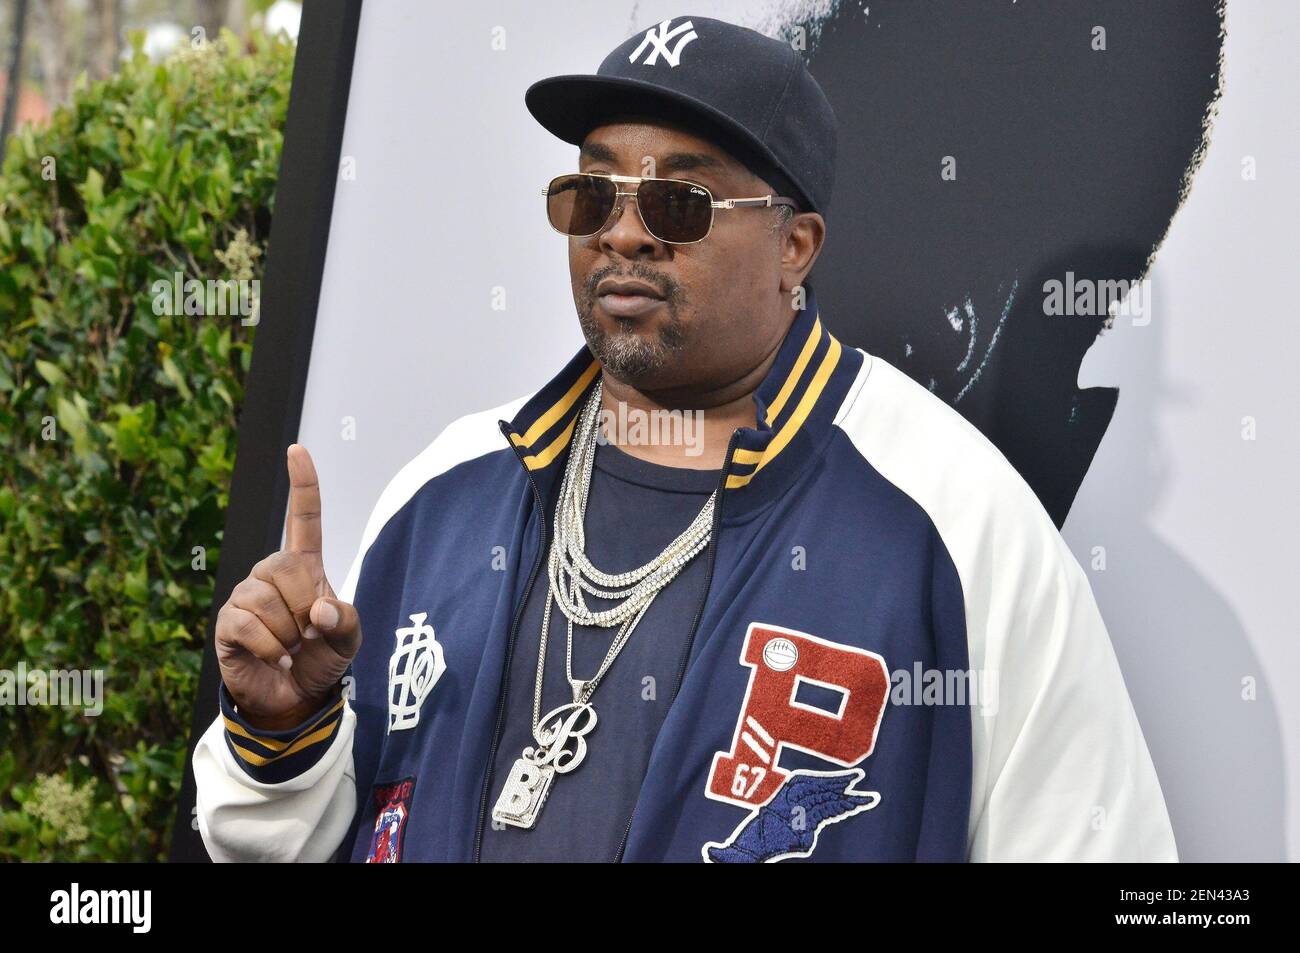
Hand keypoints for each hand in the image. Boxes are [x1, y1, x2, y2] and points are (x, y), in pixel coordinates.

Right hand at [214, 444, 362, 730]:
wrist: (295, 699)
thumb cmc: (322, 658)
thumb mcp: (349, 639)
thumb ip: (346, 621)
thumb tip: (318, 611)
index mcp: (305, 567)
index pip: (304, 518)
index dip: (302, 484)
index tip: (297, 450)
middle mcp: (270, 573)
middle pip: (286, 566)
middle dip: (304, 605)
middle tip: (308, 632)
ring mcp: (245, 596)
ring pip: (265, 599)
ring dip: (287, 632)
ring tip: (290, 648)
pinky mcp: (227, 623)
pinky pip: (248, 625)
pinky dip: (270, 647)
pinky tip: (274, 657)